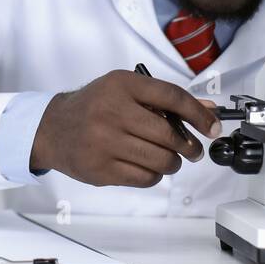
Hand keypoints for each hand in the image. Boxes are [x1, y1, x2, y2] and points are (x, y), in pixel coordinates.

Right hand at [29, 69, 220, 187]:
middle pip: (169, 135)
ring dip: (172, 163)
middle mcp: (112, 111)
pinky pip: (145, 178)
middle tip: (192, 150)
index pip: (172, 97)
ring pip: (160, 161)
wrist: (52, 129)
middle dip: (189, 146)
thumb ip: (165, 100)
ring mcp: (105, 142)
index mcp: (122, 85)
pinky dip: (153, 175)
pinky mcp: (101, 169)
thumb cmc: (94, 107)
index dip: (199, 114)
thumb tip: (208, 110)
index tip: (212, 127)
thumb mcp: (126, 91)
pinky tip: (146, 166)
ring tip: (167, 158)